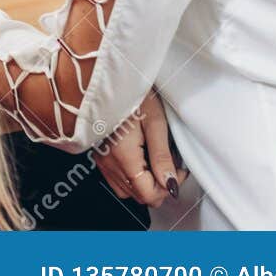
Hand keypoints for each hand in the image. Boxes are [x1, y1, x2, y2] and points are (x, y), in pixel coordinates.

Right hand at [93, 89, 187, 207]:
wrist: (106, 80)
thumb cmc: (131, 94)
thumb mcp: (155, 122)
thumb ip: (162, 157)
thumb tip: (170, 183)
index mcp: (124, 156)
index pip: (148, 194)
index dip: (168, 187)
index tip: (177, 170)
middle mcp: (109, 162)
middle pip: (138, 196)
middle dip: (158, 186)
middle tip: (170, 165)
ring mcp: (102, 160)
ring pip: (126, 190)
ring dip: (144, 183)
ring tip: (154, 161)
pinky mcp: (98, 155)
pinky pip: (115, 179)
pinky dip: (130, 176)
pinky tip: (139, 159)